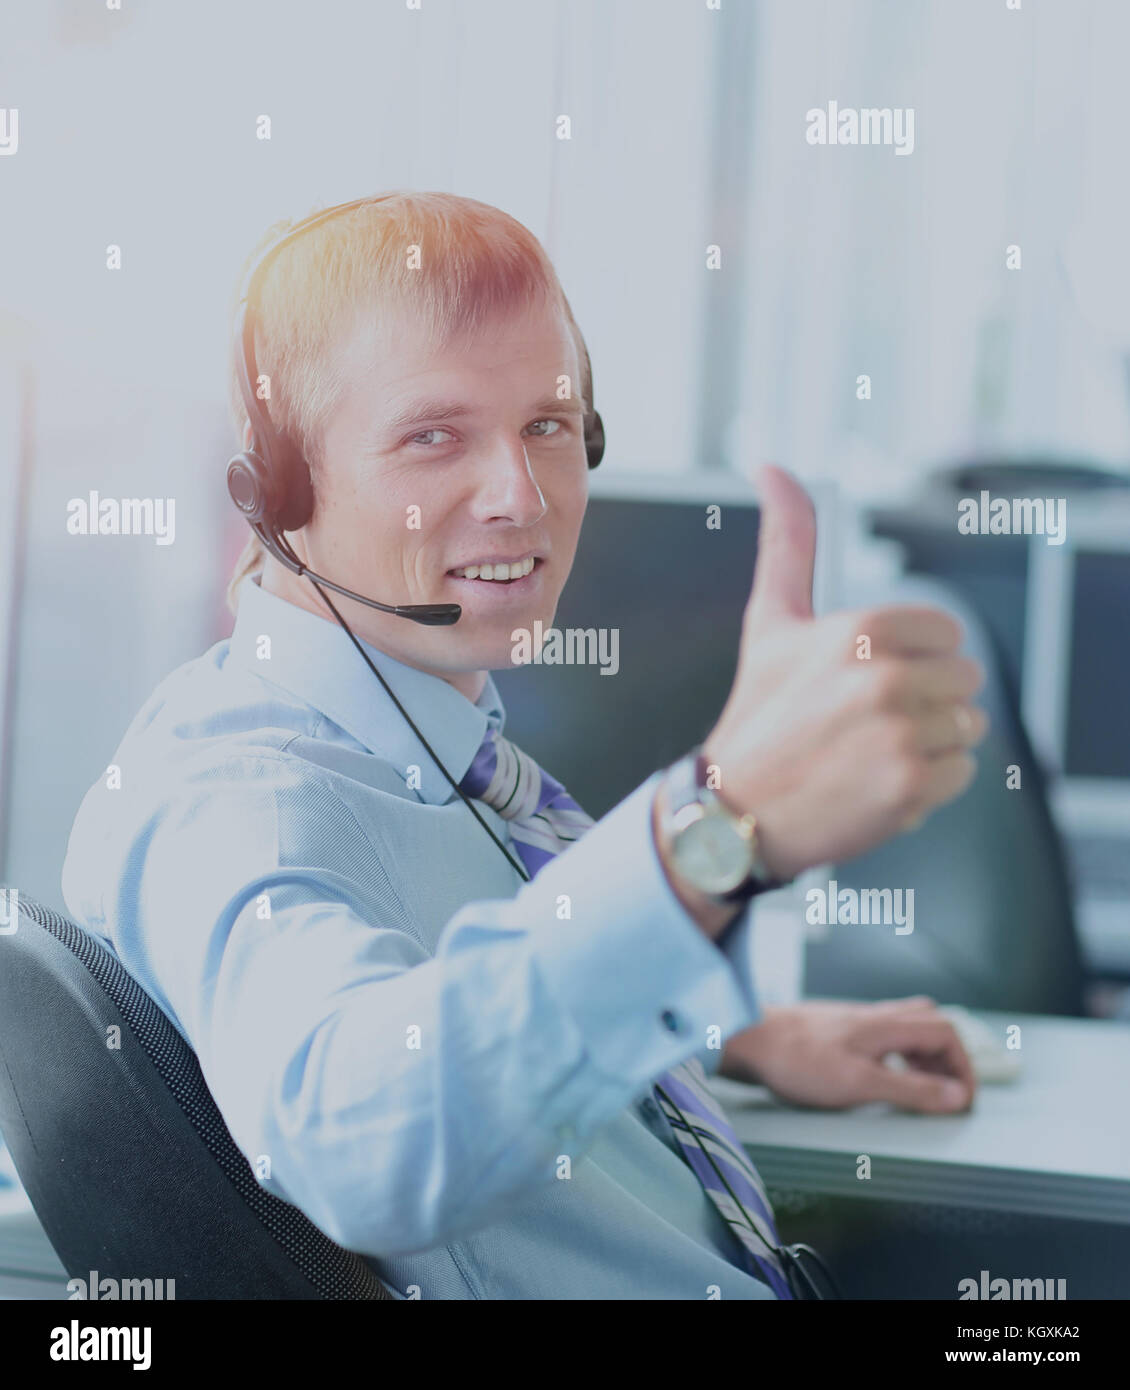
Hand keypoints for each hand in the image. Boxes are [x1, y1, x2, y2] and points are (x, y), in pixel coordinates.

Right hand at [702, 465, 987, 880]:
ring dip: (928, 743)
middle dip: (924, 701)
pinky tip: (876, 783)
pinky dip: (928, 785)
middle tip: (863, 722)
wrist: (733, 811)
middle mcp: (884, 679)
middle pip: (964, 679)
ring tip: (868, 753)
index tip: (865, 680)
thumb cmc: (757, 716)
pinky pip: (962, 774)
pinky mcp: (910, 787)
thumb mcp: (770, 620)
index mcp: (859, 630)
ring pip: (967, 726)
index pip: (946, 632)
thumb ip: (787, 541)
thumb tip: (772, 467)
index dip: (911, 657)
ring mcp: (900, 736)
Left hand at [718, 996, 976, 1112]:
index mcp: (887, 1025)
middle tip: (946, 1093)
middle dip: (947, 1058)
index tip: (963, 1099)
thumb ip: (911, 1090)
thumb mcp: (861, 1083)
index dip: (964, 1066)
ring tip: (919, 1089)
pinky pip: (881, 1035)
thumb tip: (958, 1096)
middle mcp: (874, 1015)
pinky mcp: (836, 1029)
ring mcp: (854, 1020)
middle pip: (929, 1024)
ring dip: (922, 1057)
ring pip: (905, 1028)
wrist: (747, 1038)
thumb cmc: (797, 1060)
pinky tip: (880, 1077)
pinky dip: (895, 1056)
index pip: (946, 1032)